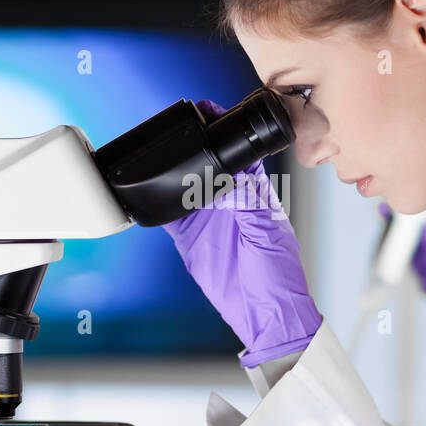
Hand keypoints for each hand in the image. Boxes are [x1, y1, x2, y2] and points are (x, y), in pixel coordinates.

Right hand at [163, 99, 321, 367]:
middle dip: (195, 144)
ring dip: (175, 169)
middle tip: (178, 123)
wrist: (263, 314)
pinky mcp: (190, 237)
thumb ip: (248, 203)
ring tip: (159, 150)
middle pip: (209, 163)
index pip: (240, 154)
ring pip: (186, 184)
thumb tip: (230, 174)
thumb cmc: (278, 277)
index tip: (209, 111)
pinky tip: (147, 190)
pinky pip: (169, 214)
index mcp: (255, 195)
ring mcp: (208, 219)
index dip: (225, 131)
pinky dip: (157, 202)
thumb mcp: (266, 234)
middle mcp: (230, 202)